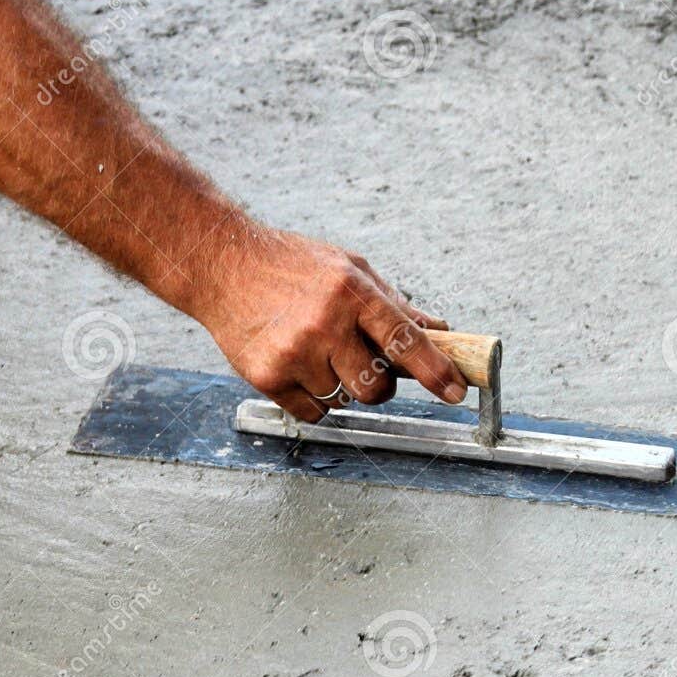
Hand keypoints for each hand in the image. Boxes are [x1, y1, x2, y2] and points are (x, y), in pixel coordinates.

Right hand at [194, 226, 465, 422]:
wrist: (221, 264)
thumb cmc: (290, 265)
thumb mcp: (349, 269)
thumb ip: (393, 305)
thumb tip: (438, 330)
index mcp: (352, 292)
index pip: (406, 341)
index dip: (436, 371)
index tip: (456, 391)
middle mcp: (325, 323)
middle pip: (376, 388)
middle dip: (378, 385)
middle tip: (360, 363)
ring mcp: (295, 352)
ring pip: (343, 401)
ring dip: (338, 385)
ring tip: (316, 351)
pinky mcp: (267, 376)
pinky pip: (313, 412)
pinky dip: (312, 398)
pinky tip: (296, 364)